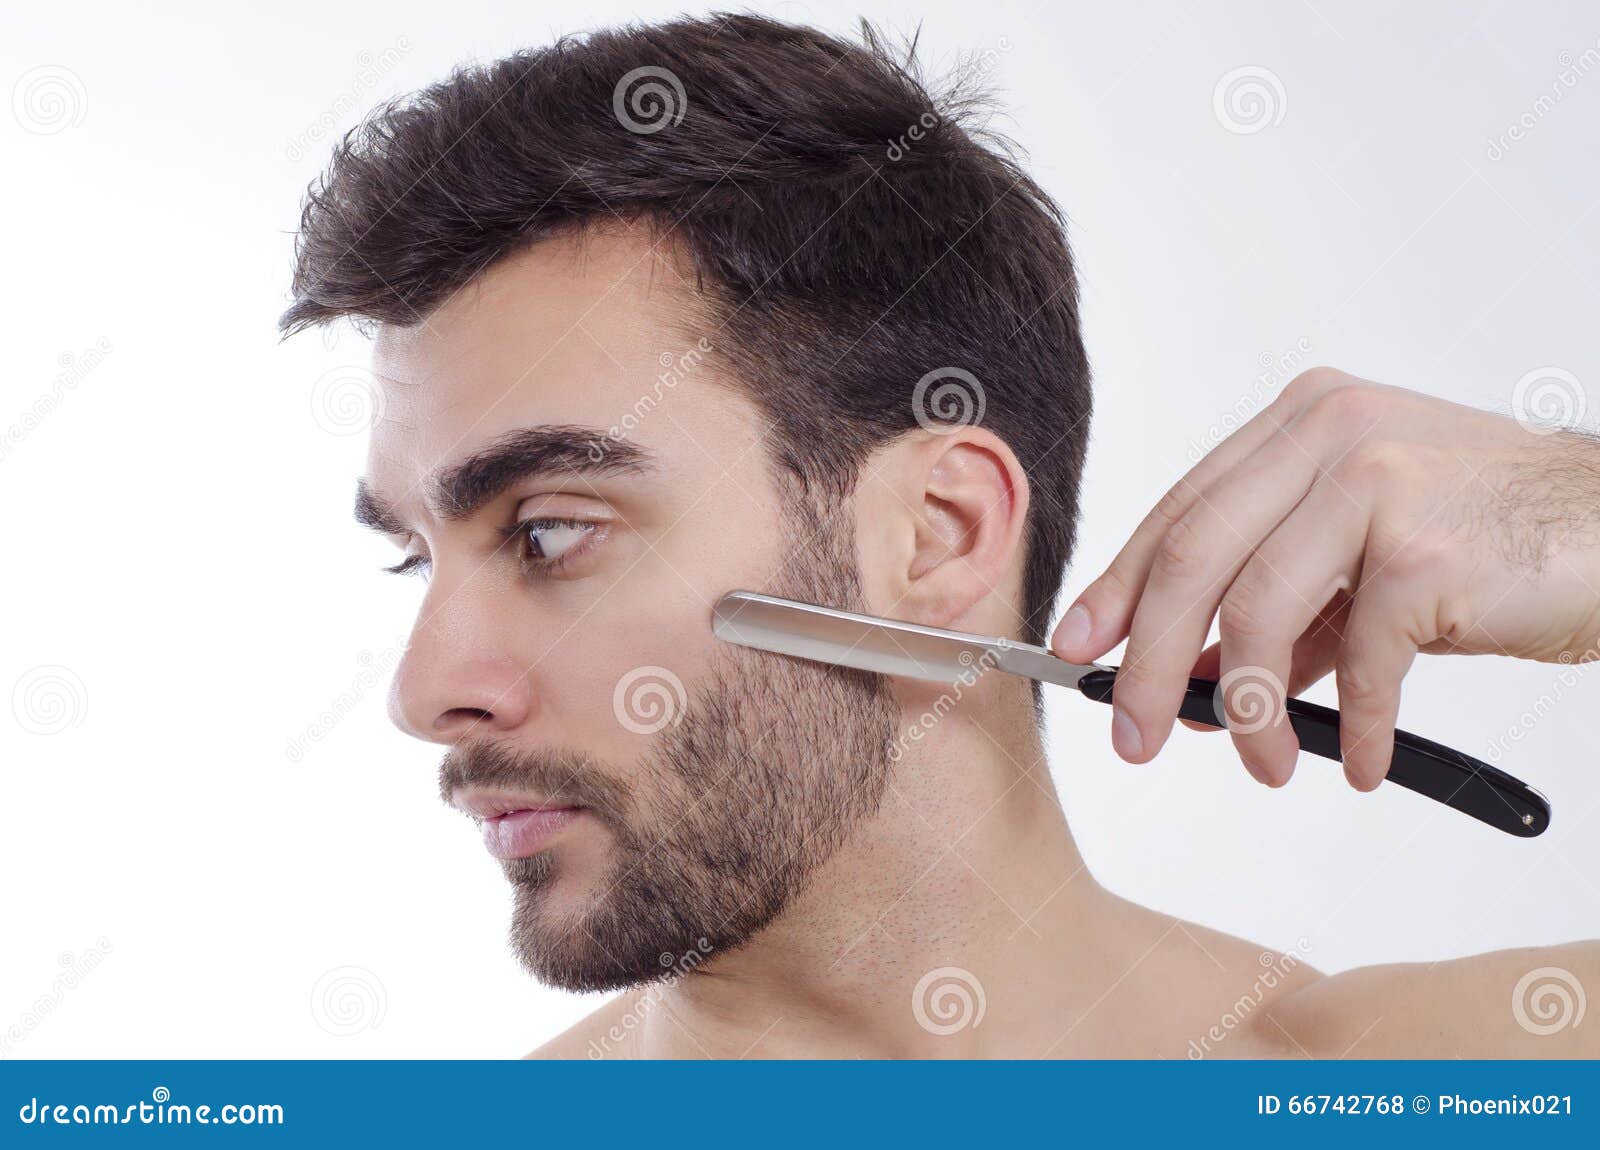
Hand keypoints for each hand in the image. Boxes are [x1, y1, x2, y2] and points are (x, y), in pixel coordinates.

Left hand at [1050, 367, 1599, 788]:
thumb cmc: (1495, 540)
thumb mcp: (1367, 558)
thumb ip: (1286, 606)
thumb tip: (1194, 682)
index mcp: (1302, 423)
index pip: (1181, 511)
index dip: (1118, 586)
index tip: (1077, 649)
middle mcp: (1328, 435)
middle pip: (1192, 561)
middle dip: (1148, 663)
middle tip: (1132, 737)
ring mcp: (1376, 482)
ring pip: (1256, 616)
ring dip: (1247, 714)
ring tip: (1265, 766)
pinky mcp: (1424, 550)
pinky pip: (1357, 664)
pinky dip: (1350, 729)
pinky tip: (1357, 761)